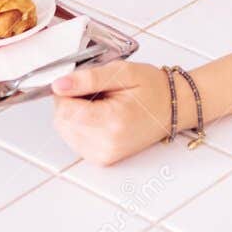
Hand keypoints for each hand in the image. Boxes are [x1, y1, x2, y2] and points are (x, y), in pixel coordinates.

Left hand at [51, 61, 174, 165]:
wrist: (173, 108)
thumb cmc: (153, 89)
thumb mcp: (122, 72)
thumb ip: (88, 79)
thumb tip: (58, 85)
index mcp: (112, 122)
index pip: (65, 110)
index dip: (67, 92)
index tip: (82, 82)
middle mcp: (106, 144)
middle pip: (62, 122)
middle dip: (70, 102)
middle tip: (94, 91)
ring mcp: (104, 155)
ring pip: (65, 131)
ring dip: (74, 114)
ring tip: (99, 103)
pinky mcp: (102, 158)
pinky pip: (75, 139)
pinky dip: (80, 125)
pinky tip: (98, 116)